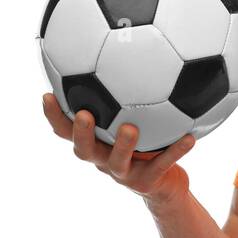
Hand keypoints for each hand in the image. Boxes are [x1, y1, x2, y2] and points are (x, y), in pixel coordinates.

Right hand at [41, 92, 194, 205]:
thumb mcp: (132, 121)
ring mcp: (125, 173)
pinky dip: (176, 151)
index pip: (66, 131)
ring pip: (117, 162)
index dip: (54, 116)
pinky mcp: (148, 182)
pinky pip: (163, 165)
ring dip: (123, 145)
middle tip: (84, 114)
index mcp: (96, 144)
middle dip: (81, 132)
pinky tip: (190, 138)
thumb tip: (127, 51)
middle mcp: (104, 159)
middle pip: (83, 150)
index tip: (47, 95)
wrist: (166, 187)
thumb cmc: (147, 146)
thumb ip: (124, 96)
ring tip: (130, 128)